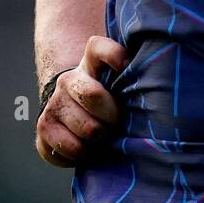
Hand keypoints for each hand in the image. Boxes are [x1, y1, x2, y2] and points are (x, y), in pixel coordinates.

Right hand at [35, 35, 128, 168]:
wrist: (71, 111)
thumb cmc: (107, 97)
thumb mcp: (121, 82)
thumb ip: (135, 74)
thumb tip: (160, 78)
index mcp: (90, 62)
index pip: (99, 47)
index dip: (115, 55)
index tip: (126, 66)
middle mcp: (68, 80)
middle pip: (94, 95)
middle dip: (112, 116)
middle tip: (116, 122)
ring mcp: (53, 103)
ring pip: (86, 129)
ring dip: (100, 140)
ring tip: (103, 136)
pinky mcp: (43, 128)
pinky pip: (69, 148)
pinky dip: (82, 154)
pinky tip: (86, 147)